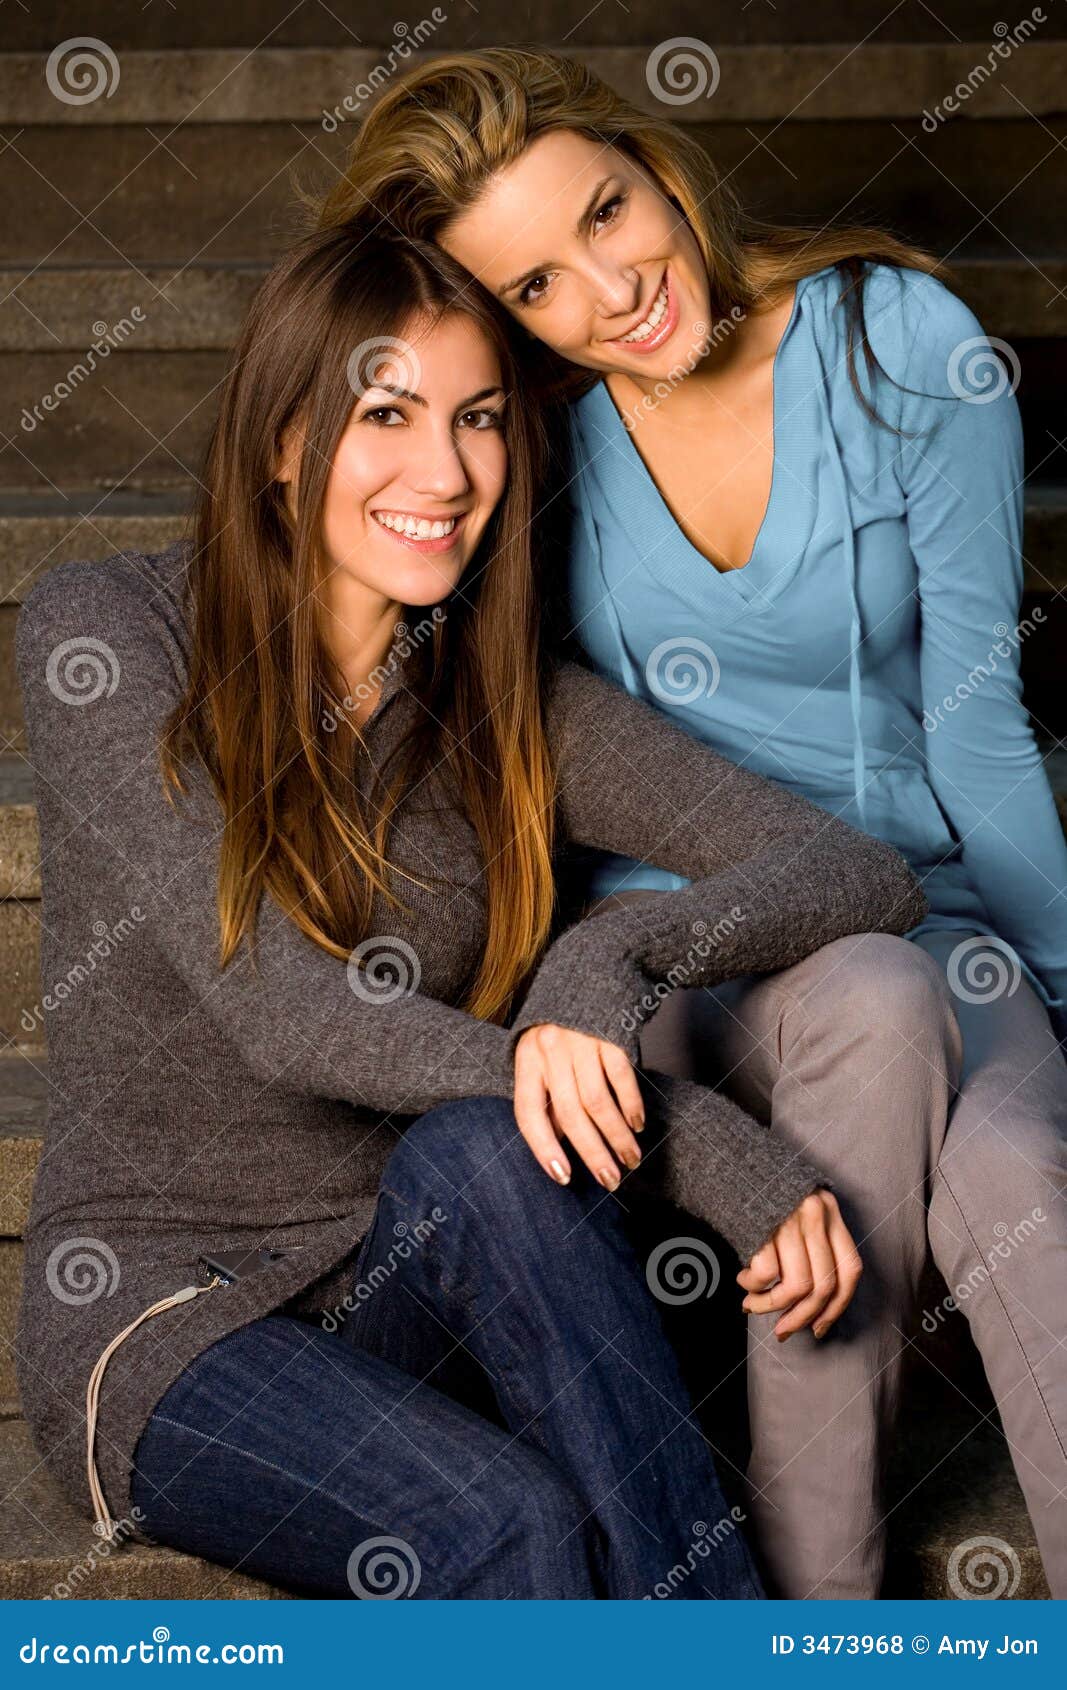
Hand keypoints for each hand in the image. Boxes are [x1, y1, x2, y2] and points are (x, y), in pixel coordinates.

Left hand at [513, 1023, 644, 1189]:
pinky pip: (622, 1078)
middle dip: (592, 1153)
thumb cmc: (564, 1021)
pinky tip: (638, 1125)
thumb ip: (548, 1093)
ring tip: (630, 1159)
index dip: (544, 1148)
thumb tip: (558, 1142)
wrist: (592, 967)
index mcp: (527, 1057)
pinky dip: (631, 1105)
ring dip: (617, 1137)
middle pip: (570, 1114)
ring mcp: (582, 1040)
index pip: (529, 1113)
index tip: (563, 1177)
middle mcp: (551, 1049)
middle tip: (610, 1180)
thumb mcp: (543, 1052)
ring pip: (599, 1102)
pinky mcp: (611, 1033)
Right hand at [736, 1189, 860, 1341]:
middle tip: (782, 1330)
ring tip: (752, 1304)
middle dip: (802, 1317)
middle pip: (823, 1285)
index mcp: (829, 1211)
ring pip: (797, 1286)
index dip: (837, 1306)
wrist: (725, 1152)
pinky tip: (743, 1278)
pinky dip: (753, 1286)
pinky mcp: (763, 1223)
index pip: (849, 1270)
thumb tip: (808, 1301)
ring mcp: (791, 1218)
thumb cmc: (758, 1187)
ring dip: (771, 1306)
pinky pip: (767, 1273)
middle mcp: (816, 1214)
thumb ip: (809, 1242)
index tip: (819, 1327)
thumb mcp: (796, 1208)